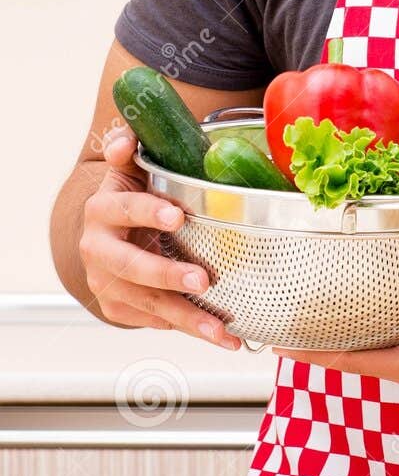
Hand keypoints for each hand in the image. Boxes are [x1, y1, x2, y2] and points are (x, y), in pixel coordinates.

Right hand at [78, 127, 241, 348]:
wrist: (108, 233)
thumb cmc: (131, 197)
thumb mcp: (130, 168)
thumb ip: (129, 149)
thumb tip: (123, 139)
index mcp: (102, 210)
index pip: (125, 209)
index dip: (149, 212)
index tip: (178, 216)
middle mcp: (98, 249)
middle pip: (131, 266)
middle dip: (167, 275)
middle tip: (203, 280)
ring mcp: (107, 283)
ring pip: (147, 303)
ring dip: (188, 319)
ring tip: (223, 331)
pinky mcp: (119, 308)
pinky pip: (156, 322)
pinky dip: (189, 329)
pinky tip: (221, 335)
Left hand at [274, 234, 398, 392]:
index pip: (357, 362)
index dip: (317, 352)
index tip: (281, 343)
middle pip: (357, 362)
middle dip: (321, 344)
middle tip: (281, 323)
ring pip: (372, 355)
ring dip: (343, 339)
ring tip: (306, 318)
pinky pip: (389, 348)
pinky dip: (367, 333)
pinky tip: (351, 313)